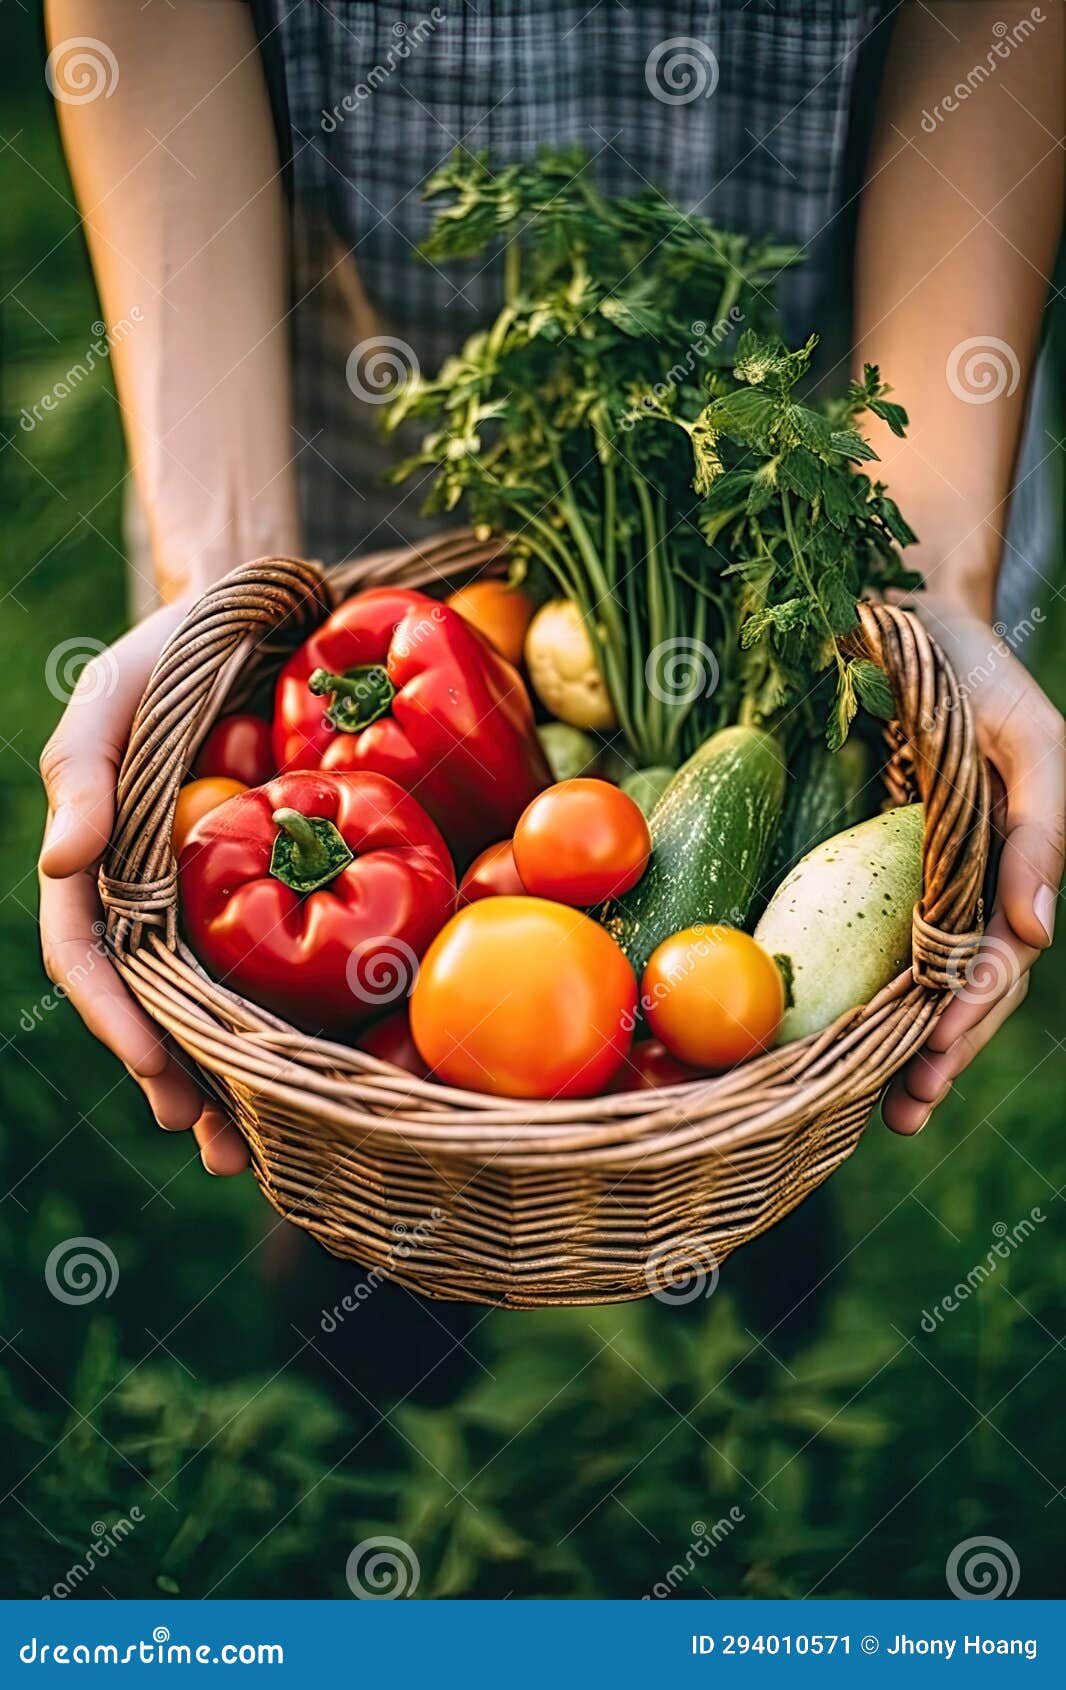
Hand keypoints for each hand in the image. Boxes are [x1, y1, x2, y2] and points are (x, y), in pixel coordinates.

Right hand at [38, 603, 249, 1175]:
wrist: (257, 623)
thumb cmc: (172, 653)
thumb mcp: (114, 696)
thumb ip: (82, 773)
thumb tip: (59, 863)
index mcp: (102, 864)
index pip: (94, 959)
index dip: (118, 1019)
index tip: (157, 1071)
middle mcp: (153, 895)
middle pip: (157, 1006)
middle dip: (183, 1082)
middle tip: (221, 1151)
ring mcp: (213, 900)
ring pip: (218, 1004)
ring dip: (236, 1082)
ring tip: (262, 1153)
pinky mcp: (278, 888)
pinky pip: (283, 963)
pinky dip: (295, 1023)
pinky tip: (326, 1075)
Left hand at [882, 598, 1063, 1133]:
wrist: (906, 614)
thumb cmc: (979, 679)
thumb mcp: (1033, 742)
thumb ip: (1043, 832)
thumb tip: (1038, 932)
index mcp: (1010, 871)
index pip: (996, 967)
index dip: (969, 1018)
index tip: (932, 1060)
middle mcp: (963, 886)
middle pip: (952, 993)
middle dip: (932, 1058)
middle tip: (899, 1116)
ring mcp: (910, 879)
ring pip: (905, 979)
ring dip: (891, 1046)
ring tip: (866, 1109)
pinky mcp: (858, 858)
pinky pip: (855, 932)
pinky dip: (847, 987)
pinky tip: (820, 1032)